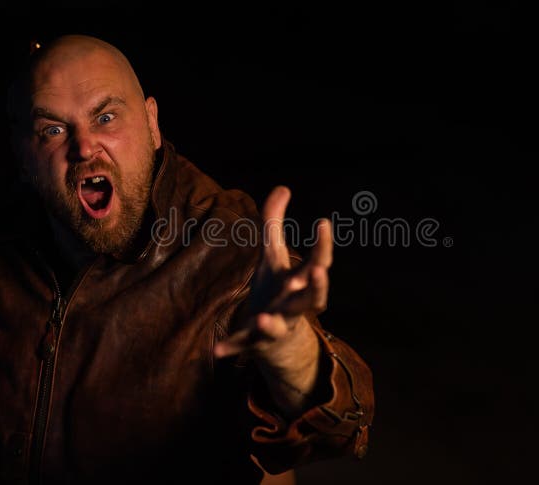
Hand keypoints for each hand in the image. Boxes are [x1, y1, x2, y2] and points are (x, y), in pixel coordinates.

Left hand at [213, 186, 332, 412]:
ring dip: (271, 323)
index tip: (323, 222)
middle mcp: (294, 305)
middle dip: (316, 286)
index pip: (318, 262)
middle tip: (318, 272)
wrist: (277, 341)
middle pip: (310, 298)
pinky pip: (244, 346)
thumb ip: (275, 222)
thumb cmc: (278, 288)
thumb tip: (283, 187)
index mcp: (300, 282)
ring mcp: (276, 326)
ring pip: (279, 326)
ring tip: (262, 318)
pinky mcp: (255, 343)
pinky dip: (232, 349)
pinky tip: (216, 352)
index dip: (322, 244)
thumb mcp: (274, 255)